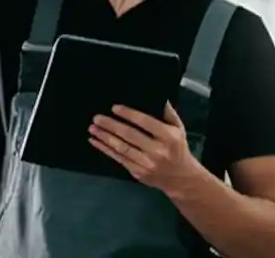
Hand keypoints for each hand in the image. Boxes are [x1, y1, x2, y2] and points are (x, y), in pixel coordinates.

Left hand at [89, 102, 203, 196]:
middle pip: (130, 135)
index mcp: (169, 137)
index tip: (114, 108)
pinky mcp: (138, 173)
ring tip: (92, 128)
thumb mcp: (178, 128)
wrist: (181, 178)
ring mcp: (147, 164)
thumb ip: (168, 112)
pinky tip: (94, 141)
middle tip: (96, 118)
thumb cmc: (177, 148)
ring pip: (122, 148)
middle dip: (111, 126)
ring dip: (104, 137)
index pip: (145, 122)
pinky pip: (118, 159)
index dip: (128, 114)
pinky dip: (105, 149)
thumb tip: (158, 96)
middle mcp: (158, 151)